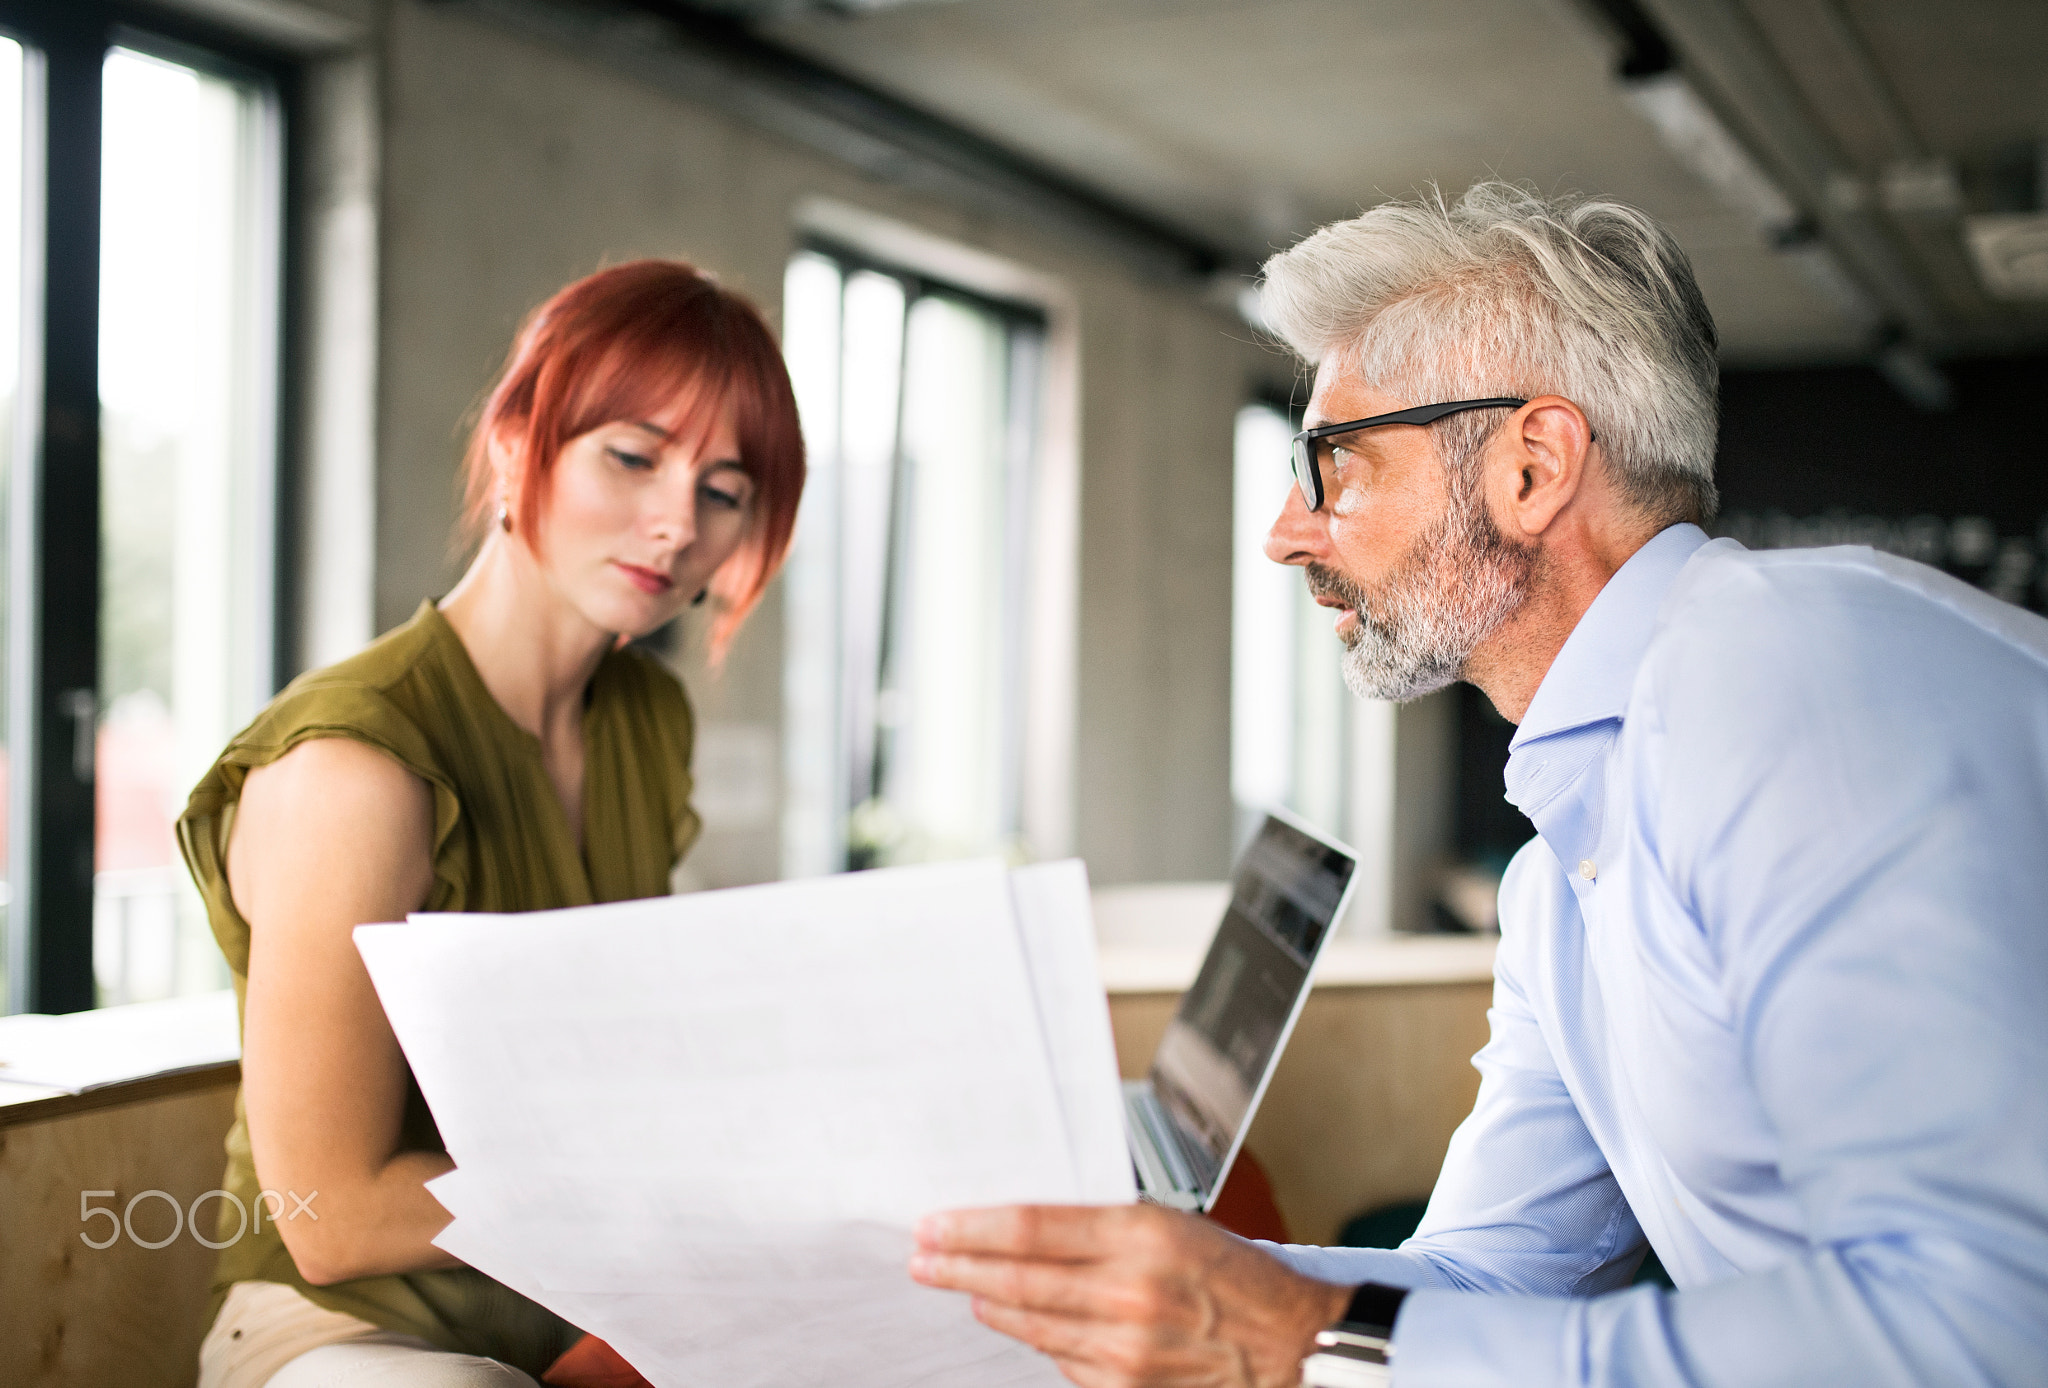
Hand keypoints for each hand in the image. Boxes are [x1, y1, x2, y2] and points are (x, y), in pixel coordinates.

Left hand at [909, 1203, 1350, 1387]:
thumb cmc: (1235, 1277)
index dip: (972, 1228)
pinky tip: (1017, 1321)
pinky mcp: (1127, 1387)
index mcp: (1142, 1236)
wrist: (1291, 1346)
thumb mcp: (1173, 1225)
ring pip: (1030, 1324)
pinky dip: (1035, 1337)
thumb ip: (1102, 1226)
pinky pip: (1061, 1360)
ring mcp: (1125, 1349)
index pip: (1030, 1228)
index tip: (934, 1225)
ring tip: (961, 1286)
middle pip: (1016, 1279)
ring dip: (987, 1304)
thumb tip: (1026, 1229)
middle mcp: (1128, 1293)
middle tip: (921, 1259)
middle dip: (958, 1268)